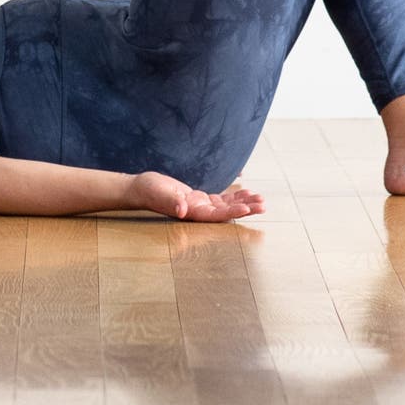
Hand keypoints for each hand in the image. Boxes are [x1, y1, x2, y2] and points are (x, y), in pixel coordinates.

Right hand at [127, 171, 265, 221]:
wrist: (141, 189)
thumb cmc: (149, 191)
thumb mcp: (159, 193)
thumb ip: (171, 202)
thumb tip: (182, 211)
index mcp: (190, 213)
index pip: (215, 215)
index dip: (231, 212)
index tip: (247, 208)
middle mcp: (198, 212)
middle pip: (226, 212)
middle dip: (245, 209)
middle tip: (263, 205)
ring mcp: (200, 206)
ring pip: (227, 206)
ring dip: (243, 203)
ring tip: (260, 199)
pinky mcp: (199, 199)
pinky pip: (221, 199)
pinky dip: (234, 197)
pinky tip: (246, 193)